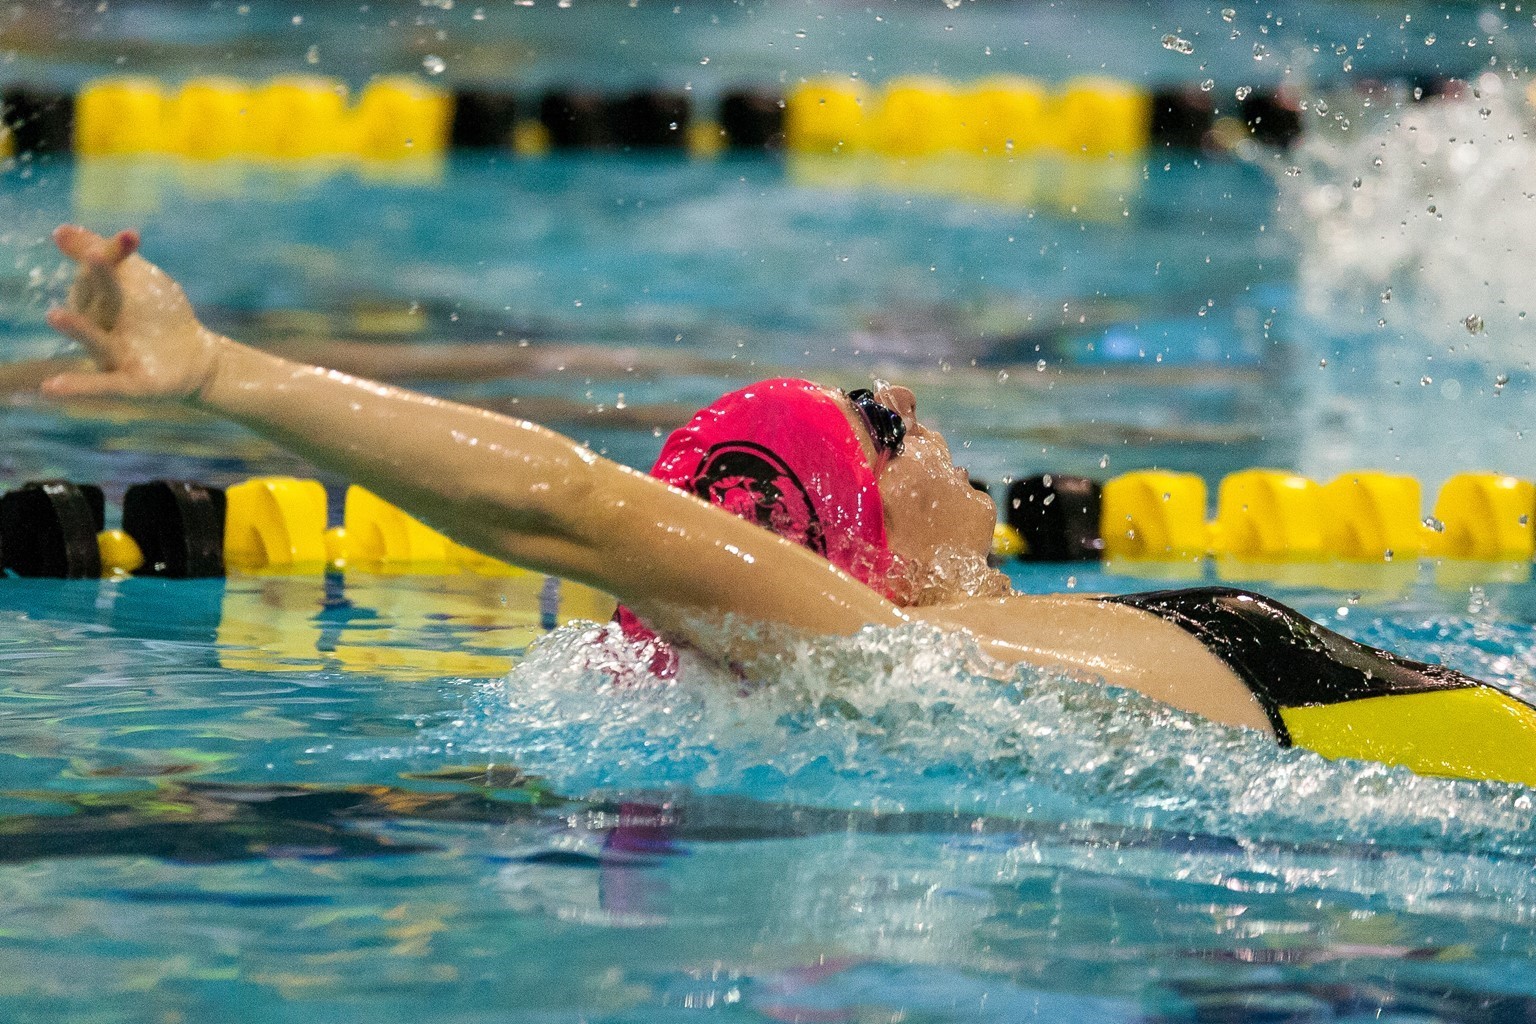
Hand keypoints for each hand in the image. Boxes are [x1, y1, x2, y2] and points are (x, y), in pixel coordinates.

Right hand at [43, 225, 222, 401]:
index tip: (132, 236)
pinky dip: (78, 386)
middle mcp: (100, 325)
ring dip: (76, 328)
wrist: (196, 358)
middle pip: (98, 300)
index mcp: (101, 298)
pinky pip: (100, 386)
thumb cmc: (159, 316)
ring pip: (93, 340)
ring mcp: (112, 355)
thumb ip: (110, 255)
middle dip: (100, 279)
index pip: (102, 271)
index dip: (114, 253)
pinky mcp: (128, 383)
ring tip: (55, 316)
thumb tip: (60, 230)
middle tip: (96, 255)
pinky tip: (51, 388)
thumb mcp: (140, 282)